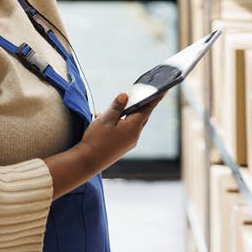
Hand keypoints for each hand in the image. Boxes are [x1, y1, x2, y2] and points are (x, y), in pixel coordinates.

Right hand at [44, 92, 162, 197]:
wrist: (88, 161)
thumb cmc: (96, 139)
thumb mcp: (105, 119)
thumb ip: (116, 106)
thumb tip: (125, 95)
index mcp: (133, 127)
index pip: (147, 109)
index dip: (155, 98)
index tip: (164, 89)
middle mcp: (134, 136)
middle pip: (141, 116)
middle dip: (142, 104)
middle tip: (144, 93)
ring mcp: (128, 142)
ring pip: (131, 123)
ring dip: (127, 113)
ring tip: (118, 105)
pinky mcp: (122, 146)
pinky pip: (124, 129)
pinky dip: (119, 121)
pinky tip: (105, 118)